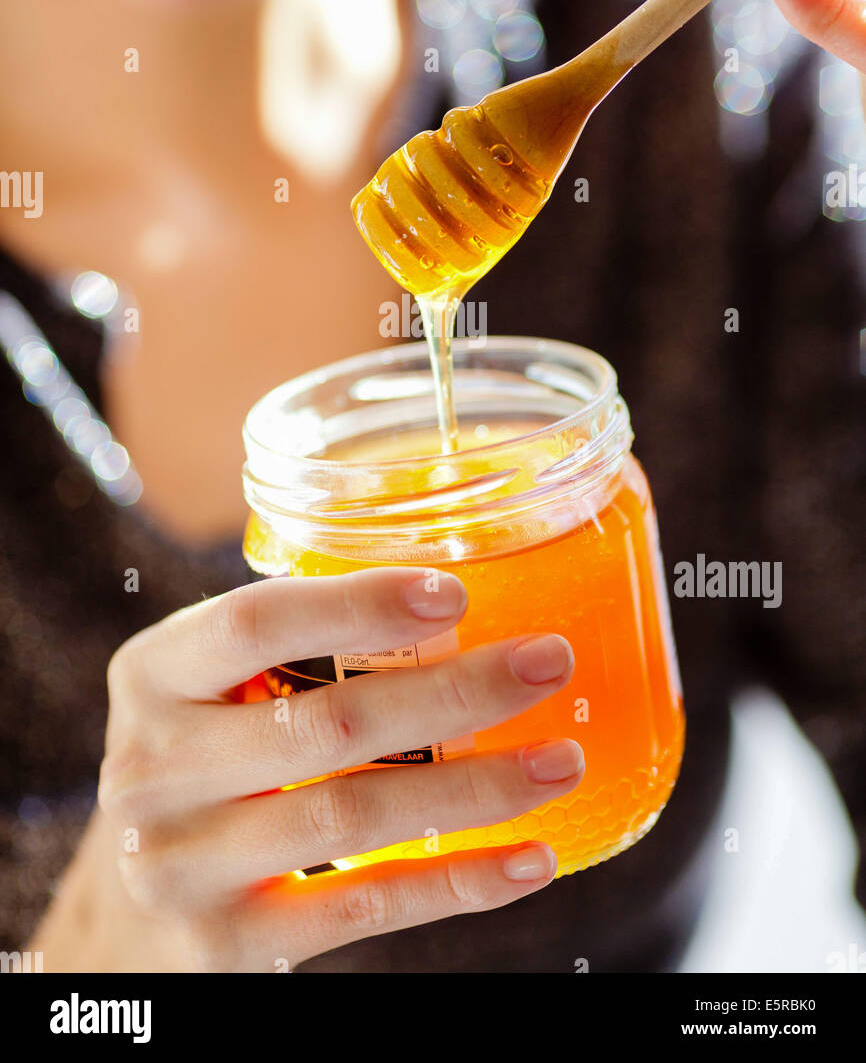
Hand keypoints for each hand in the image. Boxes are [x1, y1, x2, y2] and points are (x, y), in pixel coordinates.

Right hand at [83, 568, 581, 971]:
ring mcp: (185, 864)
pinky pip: (365, 903)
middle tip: (549, 661)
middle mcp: (154, 768)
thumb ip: (290, 650)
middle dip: (455, 691)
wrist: (129, 912)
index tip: (457, 593)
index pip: (254, 623)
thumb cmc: (204, 762)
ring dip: (476, 788)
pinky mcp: (229, 944)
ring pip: (355, 815)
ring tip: (560, 760)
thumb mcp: (209, 691)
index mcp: (153, 675)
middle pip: (328, 722)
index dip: (358, 604)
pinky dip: (458, 881)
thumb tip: (455, 604)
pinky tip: (530, 857)